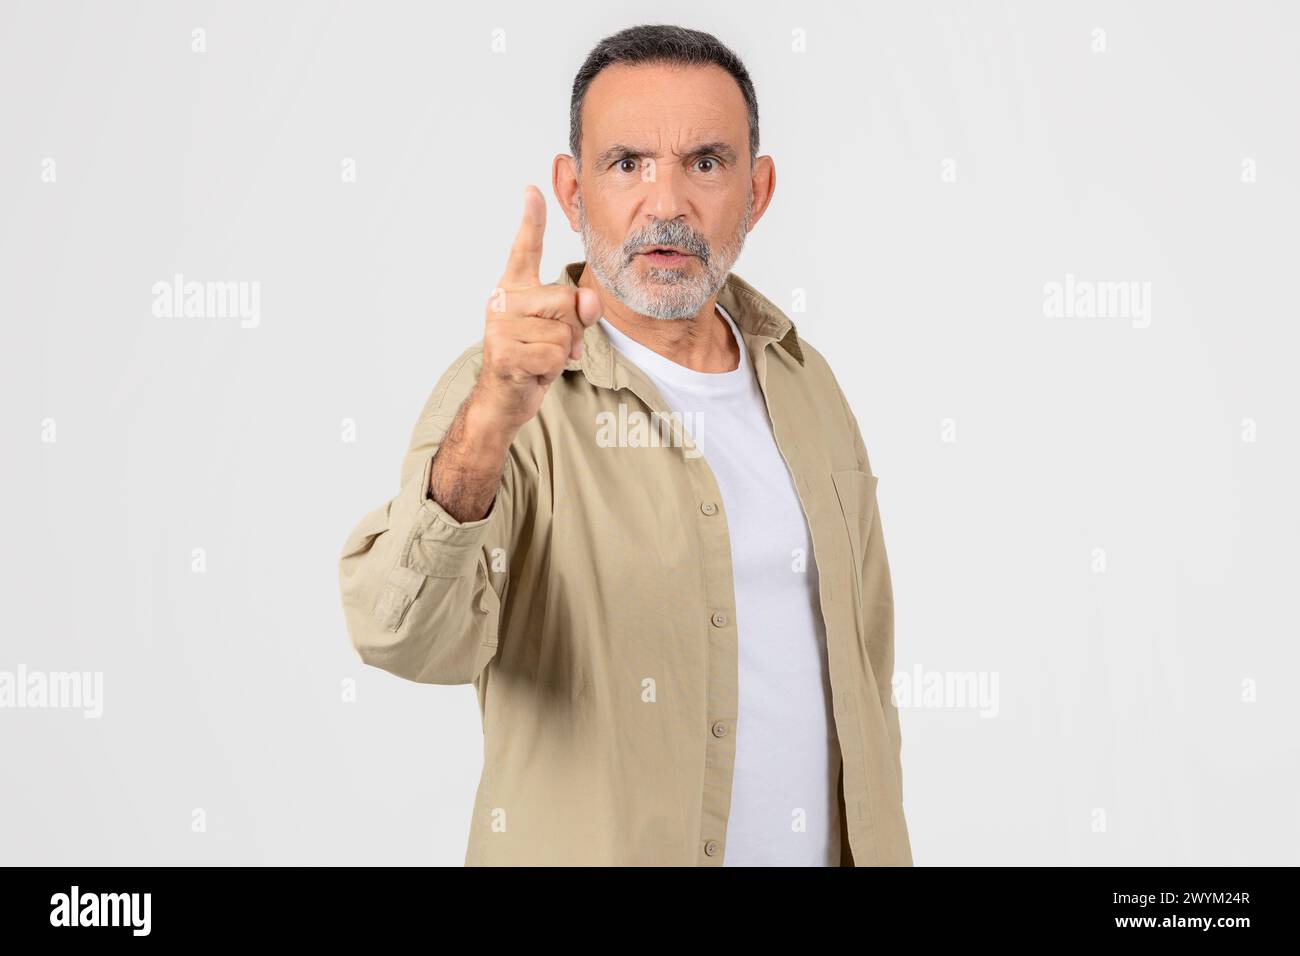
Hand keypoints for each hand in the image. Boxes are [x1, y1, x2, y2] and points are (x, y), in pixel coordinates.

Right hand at [473, 185, 601, 435]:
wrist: (504, 399)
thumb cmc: (533, 359)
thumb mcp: (561, 331)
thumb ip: (579, 311)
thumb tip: (590, 301)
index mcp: (515, 289)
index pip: (524, 249)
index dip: (531, 220)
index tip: (532, 191)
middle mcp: (503, 301)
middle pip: (565, 299)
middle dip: (571, 328)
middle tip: (553, 345)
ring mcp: (500, 327)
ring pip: (563, 330)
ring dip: (562, 352)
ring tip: (540, 359)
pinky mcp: (504, 353)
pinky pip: (554, 354)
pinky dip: (553, 369)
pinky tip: (533, 372)